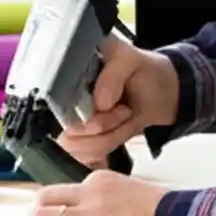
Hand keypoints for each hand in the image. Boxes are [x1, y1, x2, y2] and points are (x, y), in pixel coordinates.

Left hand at [15, 169, 168, 215]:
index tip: (48, 212)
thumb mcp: (127, 191)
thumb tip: (89, 210)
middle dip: (35, 213)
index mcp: (100, 179)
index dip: (52, 203)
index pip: (64, 188)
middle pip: (47, 198)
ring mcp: (92, 215)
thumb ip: (105, 196)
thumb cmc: (160, 210)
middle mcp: (91, 193)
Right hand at [58, 36, 177, 167]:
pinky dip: (109, 146)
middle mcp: (62, 99)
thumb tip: (99, 103)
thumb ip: (113, 74)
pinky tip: (121, 130)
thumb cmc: (141, 70)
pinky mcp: (83, 141)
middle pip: (66, 132)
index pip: (56, 104)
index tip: (109, 105)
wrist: (160, 91)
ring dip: (109, 137)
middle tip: (124, 110)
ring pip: (76, 148)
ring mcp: (71, 122)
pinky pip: (85, 157)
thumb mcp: (130, 59)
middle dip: (102, 126)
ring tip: (125, 118)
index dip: (82, 112)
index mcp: (66, 73)